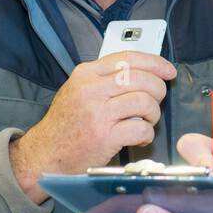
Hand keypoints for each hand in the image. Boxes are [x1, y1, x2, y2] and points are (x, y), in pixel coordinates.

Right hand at [10, 51, 175, 202]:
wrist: (44, 154)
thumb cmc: (64, 125)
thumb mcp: (77, 90)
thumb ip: (104, 79)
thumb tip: (142, 72)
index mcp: (86, 74)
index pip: (128, 58)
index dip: (155, 63)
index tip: (168, 71)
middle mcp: (91, 89)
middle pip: (141, 78)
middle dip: (158, 89)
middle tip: (156, 101)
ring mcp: (97, 113)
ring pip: (144, 102)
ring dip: (153, 113)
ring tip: (146, 121)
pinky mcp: (104, 137)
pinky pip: (141, 128)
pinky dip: (146, 134)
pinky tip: (139, 138)